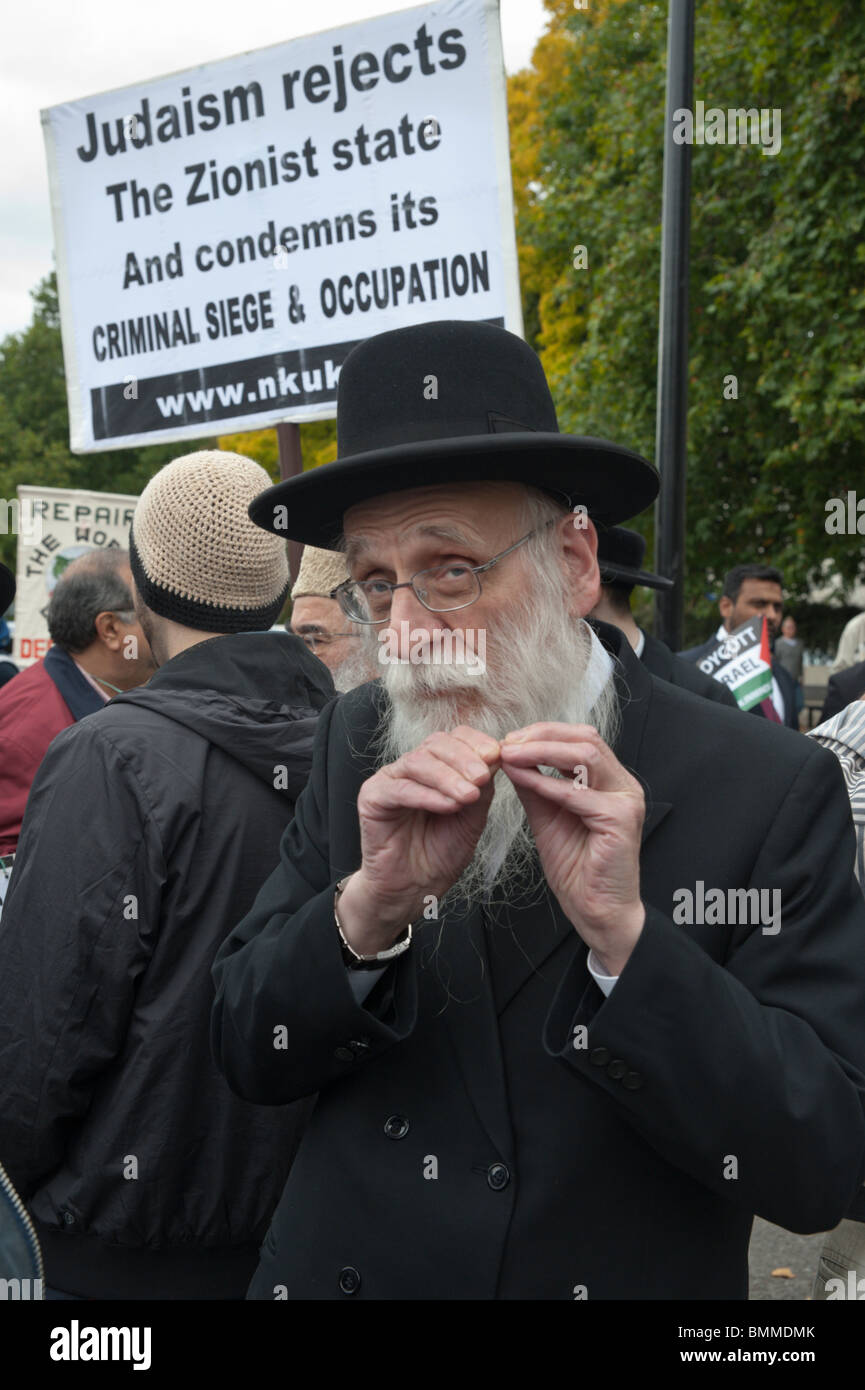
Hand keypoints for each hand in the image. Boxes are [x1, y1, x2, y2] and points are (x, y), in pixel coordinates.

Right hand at [338, 728, 500, 955]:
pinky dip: (427, 795)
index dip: (475, 742)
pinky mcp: (372, 797)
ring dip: (448, 777)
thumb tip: (496, 757)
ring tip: (468, 795)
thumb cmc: (440, 853)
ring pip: (418, 762)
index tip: (496, 755)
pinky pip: (400, 789)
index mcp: (436, 766)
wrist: (414, 889)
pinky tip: (448, 805)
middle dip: (464, 758)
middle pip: (436, 744)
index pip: (454, 738)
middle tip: (482, 777)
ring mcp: (390, 780)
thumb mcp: (472, 817)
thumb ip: (481, 788)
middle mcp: (412, 768)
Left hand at [499, 723, 645, 975]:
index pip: (580, 739)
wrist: (596, 910)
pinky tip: (521, 779)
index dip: (544, 733)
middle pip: (585, 738)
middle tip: (507, 742)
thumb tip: (511, 758)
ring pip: (585, 755)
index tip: (510, 739)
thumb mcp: (547, 817)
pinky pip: (577, 794)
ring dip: (542, 751)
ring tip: (511, 754)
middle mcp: (623, 785)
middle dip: (542, 735)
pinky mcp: (620, 819)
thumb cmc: (577, 868)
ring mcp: (626, 800)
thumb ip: (534, 787)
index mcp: (610, 781)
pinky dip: (546, 783)